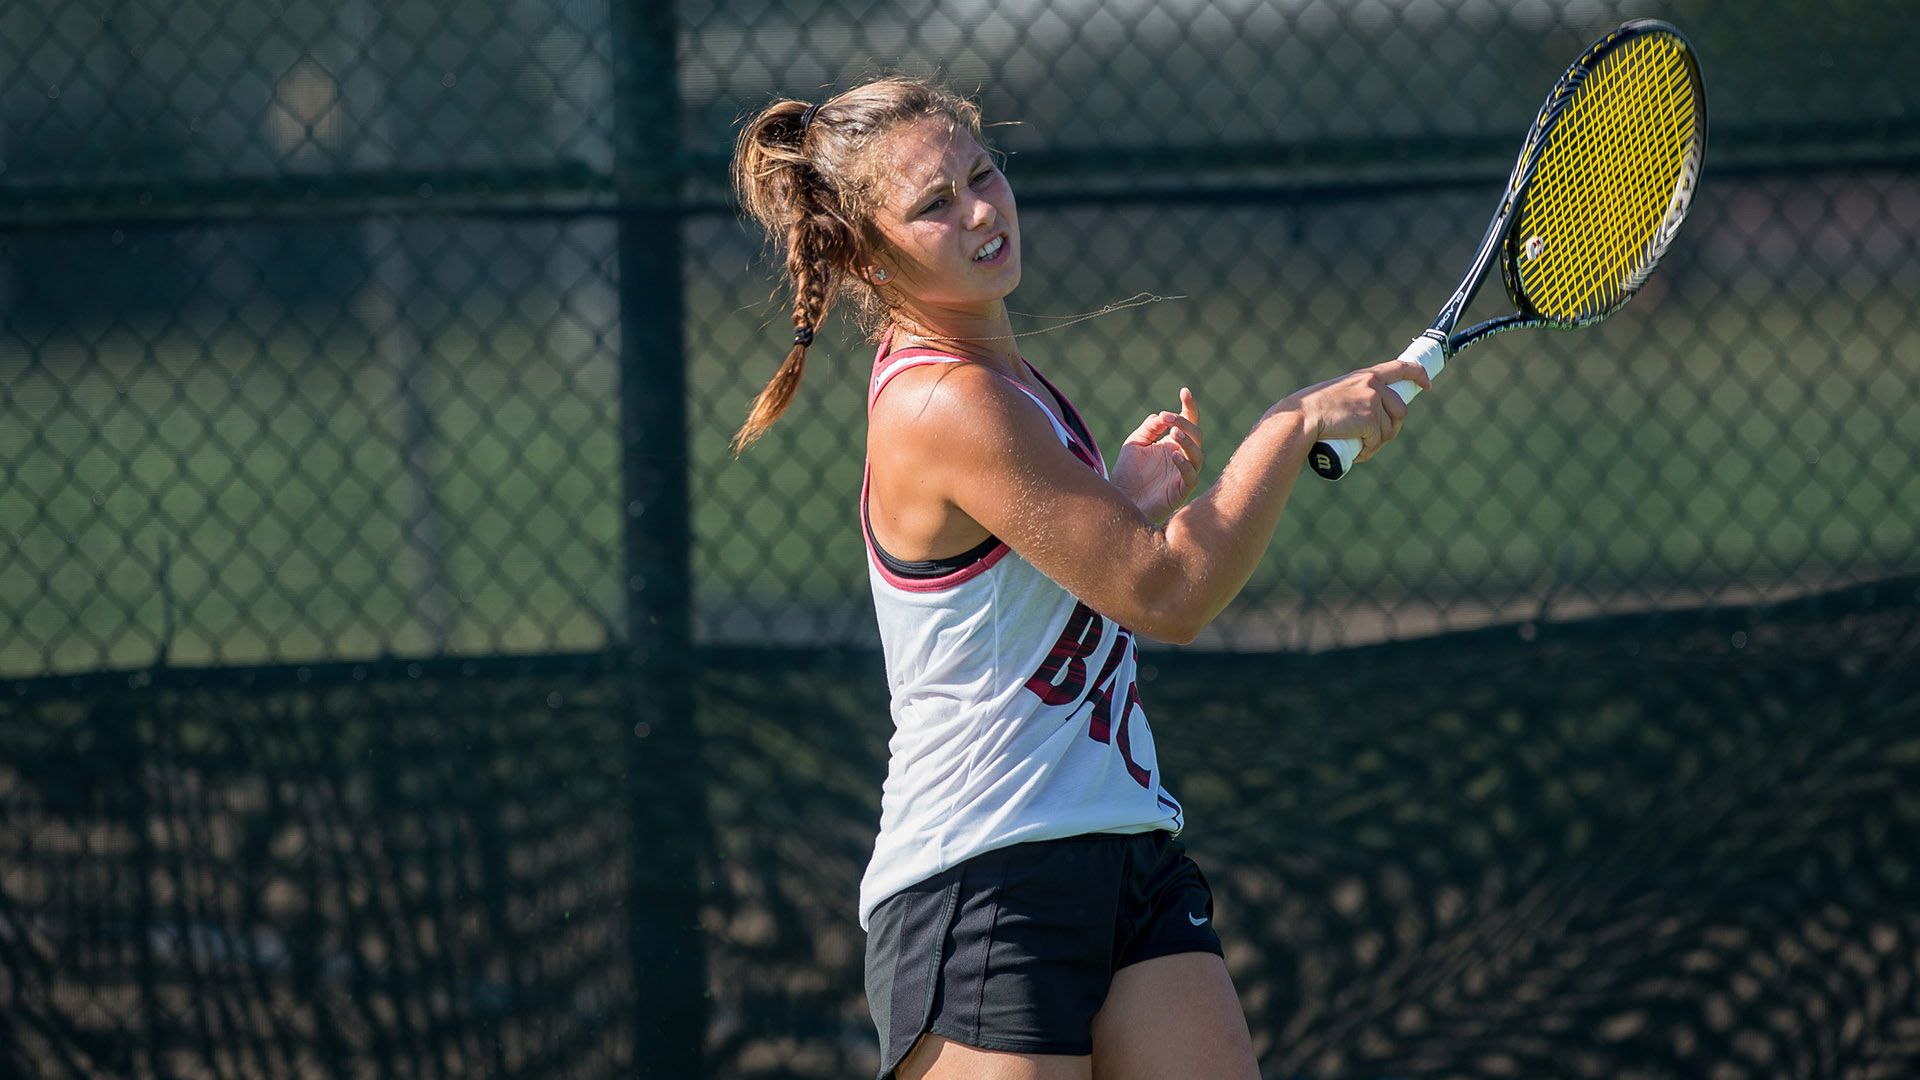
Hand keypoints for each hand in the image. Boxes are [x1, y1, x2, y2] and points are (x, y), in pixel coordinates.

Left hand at [1111, 387, 1204, 521]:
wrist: (1120, 500)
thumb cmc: (1128, 473)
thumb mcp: (1134, 444)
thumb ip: (1148, 428)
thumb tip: (1163, 416)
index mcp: (1173, 443)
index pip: (1188, 422)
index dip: (1189, 407)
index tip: (1184, 391)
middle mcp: (1182, 456)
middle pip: (1196, 435)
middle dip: (1184, 422)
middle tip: (1168, 418)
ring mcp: (1184, 474)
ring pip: (1198, 455)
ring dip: (1188, 441)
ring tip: (1174, 432)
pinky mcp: (1181, 491)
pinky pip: (1191, 477)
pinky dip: (1185, 464)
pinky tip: (1173, 455)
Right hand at [1291, 355, 1432, 462]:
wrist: (1300, 418)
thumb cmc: (1309, 412)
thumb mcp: (1336, 395)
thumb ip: (1353, 399)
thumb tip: (1363, 419)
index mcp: (1364, 376)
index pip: (1400, 368)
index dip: (1417, 375)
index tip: (1426, 383)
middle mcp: (1372, 384)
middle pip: (1401, 409)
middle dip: (1391, 428)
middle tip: (1373, 439)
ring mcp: (1372, 401)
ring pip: (1391, 429)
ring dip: (1378, 442)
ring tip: (1359, 446)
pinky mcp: (1370, 419)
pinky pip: (1379, 440)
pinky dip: (1369, 450)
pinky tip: (1357, 452)